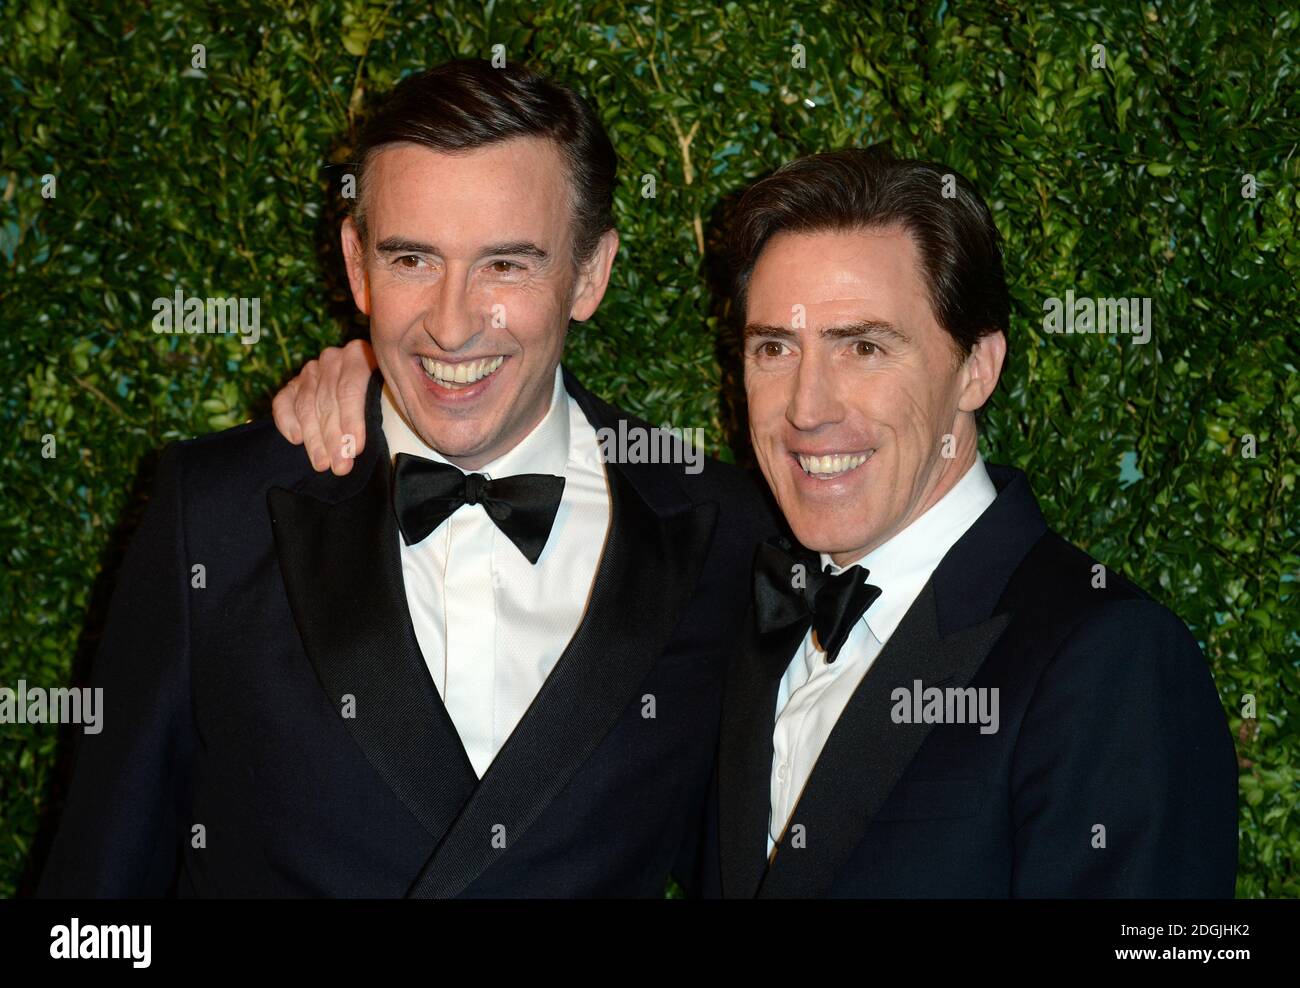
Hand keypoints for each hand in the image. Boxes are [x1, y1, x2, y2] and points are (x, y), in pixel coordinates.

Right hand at [272, 339, 377, 474]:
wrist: (364, 387)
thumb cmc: (384, 395)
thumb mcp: (390, 395)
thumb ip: (385, 406)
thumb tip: (385, 440)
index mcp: (359, 355)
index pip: (350, 390)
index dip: (352, 420)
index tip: (356, 448)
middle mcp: (332, 359)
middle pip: (328, 401)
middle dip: (334, 438)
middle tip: (340, 466)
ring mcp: (310, 371)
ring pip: (307, 406)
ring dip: (314, 439)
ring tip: (322, 464)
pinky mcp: (292, 385)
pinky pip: (283, 402)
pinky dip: (286, 421)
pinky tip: (296, 440)